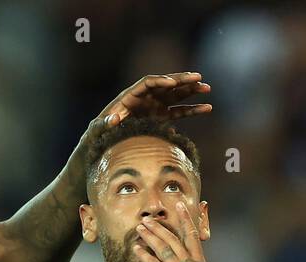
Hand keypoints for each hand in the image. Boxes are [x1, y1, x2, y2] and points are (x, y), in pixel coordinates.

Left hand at [93, 72, 211, 131]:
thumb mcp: (98, 128)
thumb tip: (114, 120)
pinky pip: (180, 112)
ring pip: (176, 95)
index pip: (148, 83)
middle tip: (198, 77)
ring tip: (207, 88)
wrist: (104, 139)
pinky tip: (207, 108)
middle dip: (182, 80)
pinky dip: (193, 110)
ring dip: (192, 91)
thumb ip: (105, 123)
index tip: (172, 83)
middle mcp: (145, 98)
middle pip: (166, 84)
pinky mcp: (161, 117)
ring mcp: (155, 106)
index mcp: (130, 95)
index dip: (160, 81)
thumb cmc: (99, 132)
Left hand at [133, 203, 213, 261]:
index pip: (192, 234)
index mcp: (199, 261)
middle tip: (148, 218)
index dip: (185, 218)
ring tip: (140, 227)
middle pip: (173, 238)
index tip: (180, 205)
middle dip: (159, 226)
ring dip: (150, 235)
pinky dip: (143, 254)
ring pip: (162, 247)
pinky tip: (135, 247)